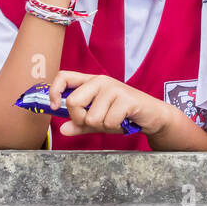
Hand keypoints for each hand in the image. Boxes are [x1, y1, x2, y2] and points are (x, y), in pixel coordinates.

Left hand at [50, 71, 166, 135]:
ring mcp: (113, 88)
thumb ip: (80, 124)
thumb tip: (63, 129)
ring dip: (103, 126)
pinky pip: (108, 122)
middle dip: (82, 119)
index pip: (64, 77)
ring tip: (115, 120)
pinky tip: (123, 120)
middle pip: (73, 102)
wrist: (152, 115)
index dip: (54, 91)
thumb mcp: (98, 120)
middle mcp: (100, 81)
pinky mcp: (125, 98)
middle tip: (97, 121)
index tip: (54, 106)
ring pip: (91, 117)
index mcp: (91, 82)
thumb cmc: (124, 115)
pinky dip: (115, 127)